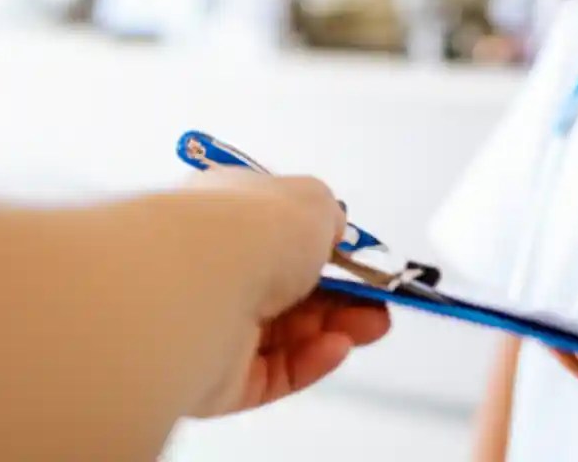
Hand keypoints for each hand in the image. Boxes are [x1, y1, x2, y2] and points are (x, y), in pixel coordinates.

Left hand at [179, 166, 389, 416]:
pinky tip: (336, 347)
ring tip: (371, 326)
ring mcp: (212, 322)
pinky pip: (273, 373)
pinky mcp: (216, 376)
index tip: (363, 259)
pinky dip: (310, 361)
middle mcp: (212, 266)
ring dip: (333, 327)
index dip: (323, 247)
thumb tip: (331, 228)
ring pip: (285, 333)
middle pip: (286, 288)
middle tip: (378, 301)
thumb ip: (329, 215)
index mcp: (223, 211)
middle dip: (341, 296)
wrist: (200, 284)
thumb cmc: (249, 229)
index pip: (275, 231)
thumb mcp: (313, 200)